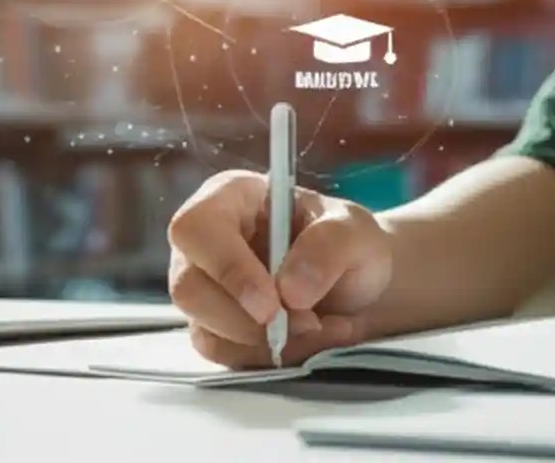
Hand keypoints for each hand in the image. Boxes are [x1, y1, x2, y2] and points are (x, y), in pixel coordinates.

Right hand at [167, 170, 392, 367]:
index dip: (227, 267)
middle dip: (248, 319)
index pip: (196, 227)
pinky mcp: (218, 330)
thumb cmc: (352, 246)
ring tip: (322, 328)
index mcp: (230, 197)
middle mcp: (207, 243)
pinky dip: (268, 357)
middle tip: (307, 322)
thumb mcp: (357, 231)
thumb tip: (289, 289)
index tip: (272, 302)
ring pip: (204, 328)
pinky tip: (308, 342)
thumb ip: (328, 246)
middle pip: (188, 288)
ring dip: (265, 342)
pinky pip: (224, 355)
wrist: (365, 291)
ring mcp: (207, 289)